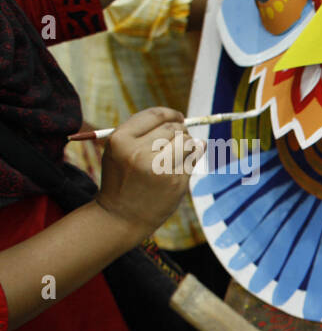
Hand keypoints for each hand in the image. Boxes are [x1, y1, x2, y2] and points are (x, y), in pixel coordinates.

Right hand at [96, 108, 202, 242]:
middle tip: (178, 141)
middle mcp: (138, 152)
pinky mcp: (174, 182)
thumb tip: (184, 120)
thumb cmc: (123, 179)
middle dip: (181, 132)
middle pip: (173, 128)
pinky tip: (178, 169)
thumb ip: (145, 133)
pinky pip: (192, 161)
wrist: (121, 216)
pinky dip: (190, 161)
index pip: (155, 115)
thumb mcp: (121, 151)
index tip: (180, 117)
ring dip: (188, 145)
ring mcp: (158, 168)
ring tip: (177, 155)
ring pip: (187, 142)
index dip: (172, 114)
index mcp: (120, 140)